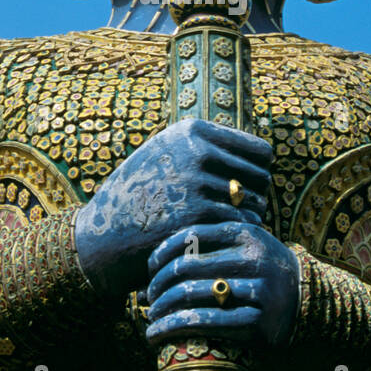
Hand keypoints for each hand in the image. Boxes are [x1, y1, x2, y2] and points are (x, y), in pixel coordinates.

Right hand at [74, 120, 271, 297]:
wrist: (104, 236)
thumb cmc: (141, 196)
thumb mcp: (165, 155)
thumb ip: (206, 148)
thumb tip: (266, 155)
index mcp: (191, 131)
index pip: (260, 152)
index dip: (256, 175)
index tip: (242, 192)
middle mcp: (196, 151)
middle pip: (261, 177)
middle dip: (252, 198)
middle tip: (233, 217)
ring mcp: (197, 182)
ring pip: (255, 204)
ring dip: (246, 219)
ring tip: (224, 228)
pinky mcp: (197, 215)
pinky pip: (242, 225)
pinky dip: (236, 236)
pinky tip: (219, 240)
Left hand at [145, 221, 299, 346]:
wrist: (308, 301)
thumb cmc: (261, 272)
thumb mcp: (245, 246)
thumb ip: (208, 247)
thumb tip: (150, 269)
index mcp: (244, 233)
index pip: (189, 236)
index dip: (160, 253)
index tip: (149, 270)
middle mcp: (252, 258)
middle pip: (185, 267)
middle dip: (157, 285)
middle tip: (147, 298)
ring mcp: (257, 291)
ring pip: (191, 295)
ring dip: (160, 309)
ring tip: (150, 318)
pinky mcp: (257, 324)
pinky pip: (204, 323)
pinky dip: (172, 328)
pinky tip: (156, 335)